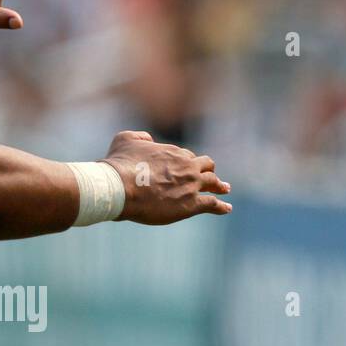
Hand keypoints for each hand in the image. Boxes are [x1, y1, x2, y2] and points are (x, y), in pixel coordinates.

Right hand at [100, 130, 231, 223]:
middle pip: (206, 166)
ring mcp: (192, 185)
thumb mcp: (125, 140)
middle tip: (212, 175)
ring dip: (220, 186)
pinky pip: (212, 204)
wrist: (119, 187)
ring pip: (213, 183)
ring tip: (225, 189)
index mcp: (174, 153)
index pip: (186, 157)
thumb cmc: (118, 165)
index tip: (185, 168)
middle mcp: (187, 166)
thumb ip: (139, 136)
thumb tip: (150, 139)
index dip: (186, 162)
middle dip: (208, 170)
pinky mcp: (191, 204)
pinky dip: (221, 206)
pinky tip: (226, 209)